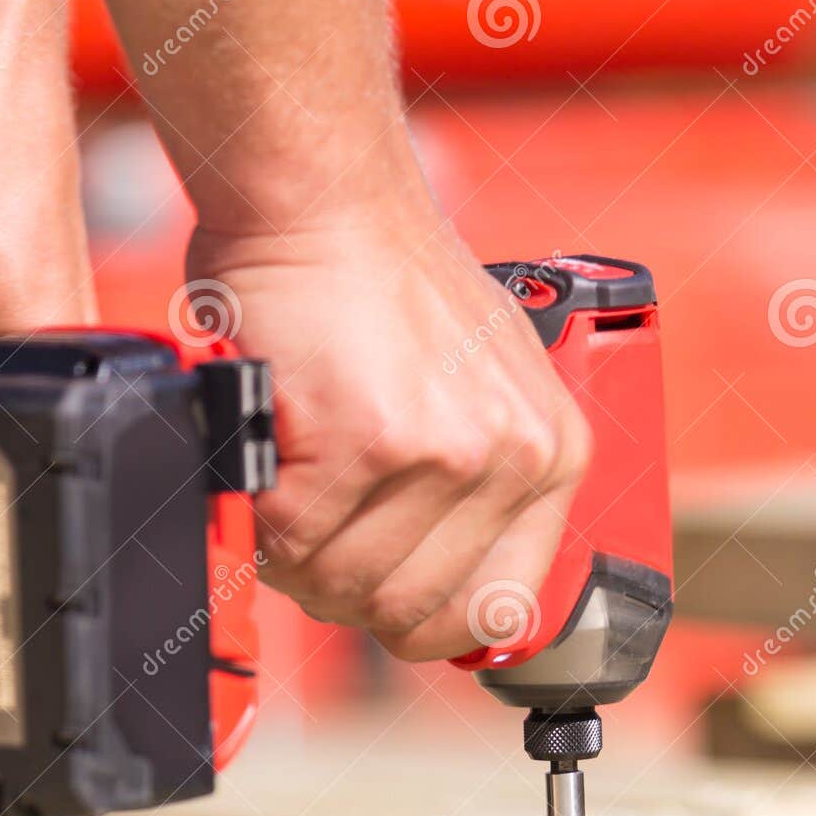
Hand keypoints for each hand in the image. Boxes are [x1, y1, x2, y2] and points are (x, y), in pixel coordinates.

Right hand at [188, 212, 591, 661]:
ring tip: (288, 482)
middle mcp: (515, 458)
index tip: (385, 599)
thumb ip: (477, 489)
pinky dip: (260, 516)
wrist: (322, 194)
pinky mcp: (369, 444)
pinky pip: (291, 543)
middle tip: (310, 520)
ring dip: (294, 553)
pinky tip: (269, 455)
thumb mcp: (480, 382)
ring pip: (343, 586)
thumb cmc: (383, 284)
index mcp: (555, 454)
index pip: (500, 613)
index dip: (426, 621)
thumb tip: (435, 595)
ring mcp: (446, 454)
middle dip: (340, 583)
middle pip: (405, 612)